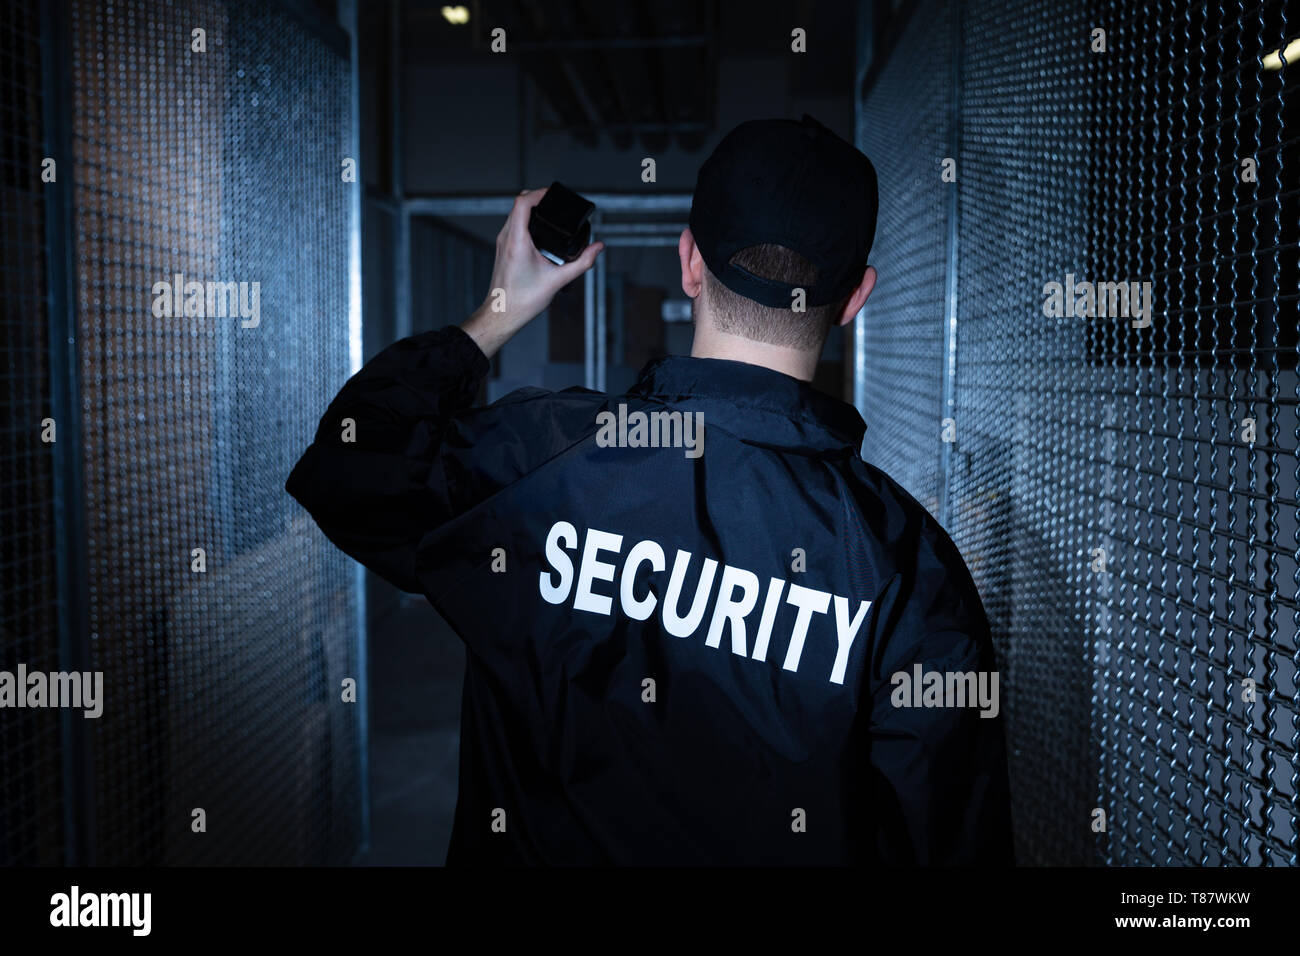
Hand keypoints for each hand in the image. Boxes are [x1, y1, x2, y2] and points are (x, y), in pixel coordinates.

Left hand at [461, 187, 603, 358]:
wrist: (502, 314)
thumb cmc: (523, 300)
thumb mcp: (558, 281)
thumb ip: (582, 263)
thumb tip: (598, 248)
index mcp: (517, 241)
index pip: (522, 203)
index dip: (539, 193)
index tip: (553, 194)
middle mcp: (505, 238)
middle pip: (518, 204)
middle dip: (537, 198)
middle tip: (555, 201)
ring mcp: (501, 243)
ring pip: (514, 214)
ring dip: (530, 208)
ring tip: (549, 212)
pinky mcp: (502, 249)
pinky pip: (512, 225)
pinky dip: (525, 220)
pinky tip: (539, 229)